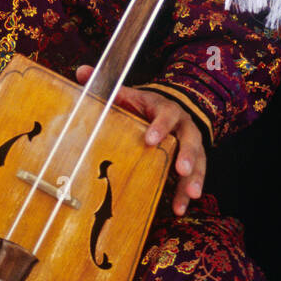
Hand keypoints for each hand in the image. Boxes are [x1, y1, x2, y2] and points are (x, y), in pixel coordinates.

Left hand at [74, 65, 205, 216]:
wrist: (170, 108)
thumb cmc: (145, 106)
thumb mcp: (130, 95)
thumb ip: (109, 88)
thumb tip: (82, 71)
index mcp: (165, 109)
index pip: (165, 115)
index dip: (159, 126)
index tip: (150, 140)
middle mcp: (183, 126)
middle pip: (189, 139)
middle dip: (187, 155)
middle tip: (181, 170)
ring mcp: (190, 144)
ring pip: (198, 160)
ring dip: (194, 178)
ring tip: (190, 196)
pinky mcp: (193, 161)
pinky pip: (195, 176)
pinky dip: (186, 193)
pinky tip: (180, 209)